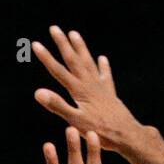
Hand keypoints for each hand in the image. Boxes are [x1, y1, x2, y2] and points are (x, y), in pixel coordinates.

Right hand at [33, 27, 137, 151]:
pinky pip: (105, 75)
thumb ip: (58, 105)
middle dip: (62, 44)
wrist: (127, 135)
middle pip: (73, 60)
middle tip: (54, 28)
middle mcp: (89, 84)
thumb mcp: (76, 121)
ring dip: (80, 48)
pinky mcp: (110, 94)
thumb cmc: (101, 131)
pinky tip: (102, 58)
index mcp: (79, 90)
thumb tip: (38, 92)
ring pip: (88, 62)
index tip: (36, 44)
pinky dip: (103, 66)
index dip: (46, 57)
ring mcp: (101, 87)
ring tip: (74, 34)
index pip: (58, 71)